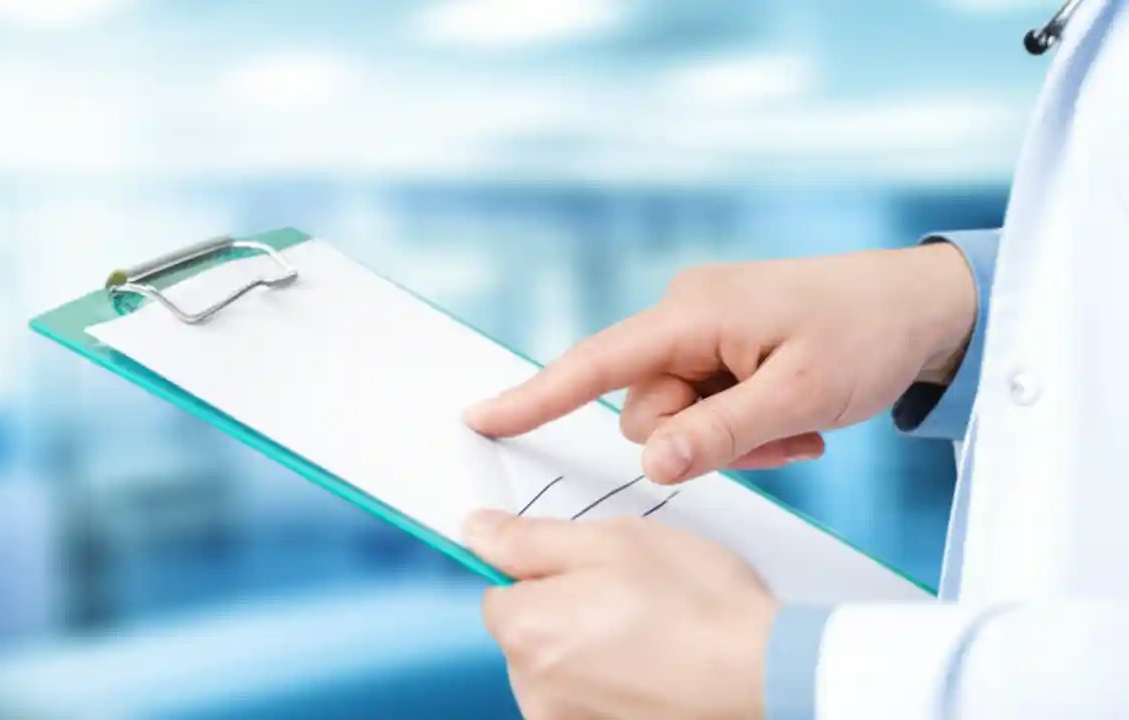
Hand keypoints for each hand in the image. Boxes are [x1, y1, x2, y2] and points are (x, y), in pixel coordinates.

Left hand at [465, 510, 775, 719]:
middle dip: (565, 612)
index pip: (498, 592)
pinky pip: (591, 702)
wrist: (768, 674)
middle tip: (630, 595)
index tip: (588, 566)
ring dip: (591, 652)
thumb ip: (529, 539)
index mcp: (526, 631)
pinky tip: (659, 670)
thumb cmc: (697, 601)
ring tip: (652, 635)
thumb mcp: (611, 541)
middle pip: (528, 636)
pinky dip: (618, 685)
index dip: (541, 571)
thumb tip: (475, 530)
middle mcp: (534, 691)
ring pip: (561, 672)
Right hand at [466, 244, 975, 483]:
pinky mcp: (721, 347)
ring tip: (796, 426)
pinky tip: (792, 418)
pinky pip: (704, 406)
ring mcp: (703, 332)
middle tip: (779, 438)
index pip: (596, 362)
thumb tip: (652, 464)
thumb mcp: (799, 395)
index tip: (481, 417)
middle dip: (701, 441)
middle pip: (647, 411)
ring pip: (677, 418)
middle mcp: (685, 316)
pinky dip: (741, 426)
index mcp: (692, 313)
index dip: (536, 394)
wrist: (923, 306)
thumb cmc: (868, 336)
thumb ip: (720, 433)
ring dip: (730, 438)